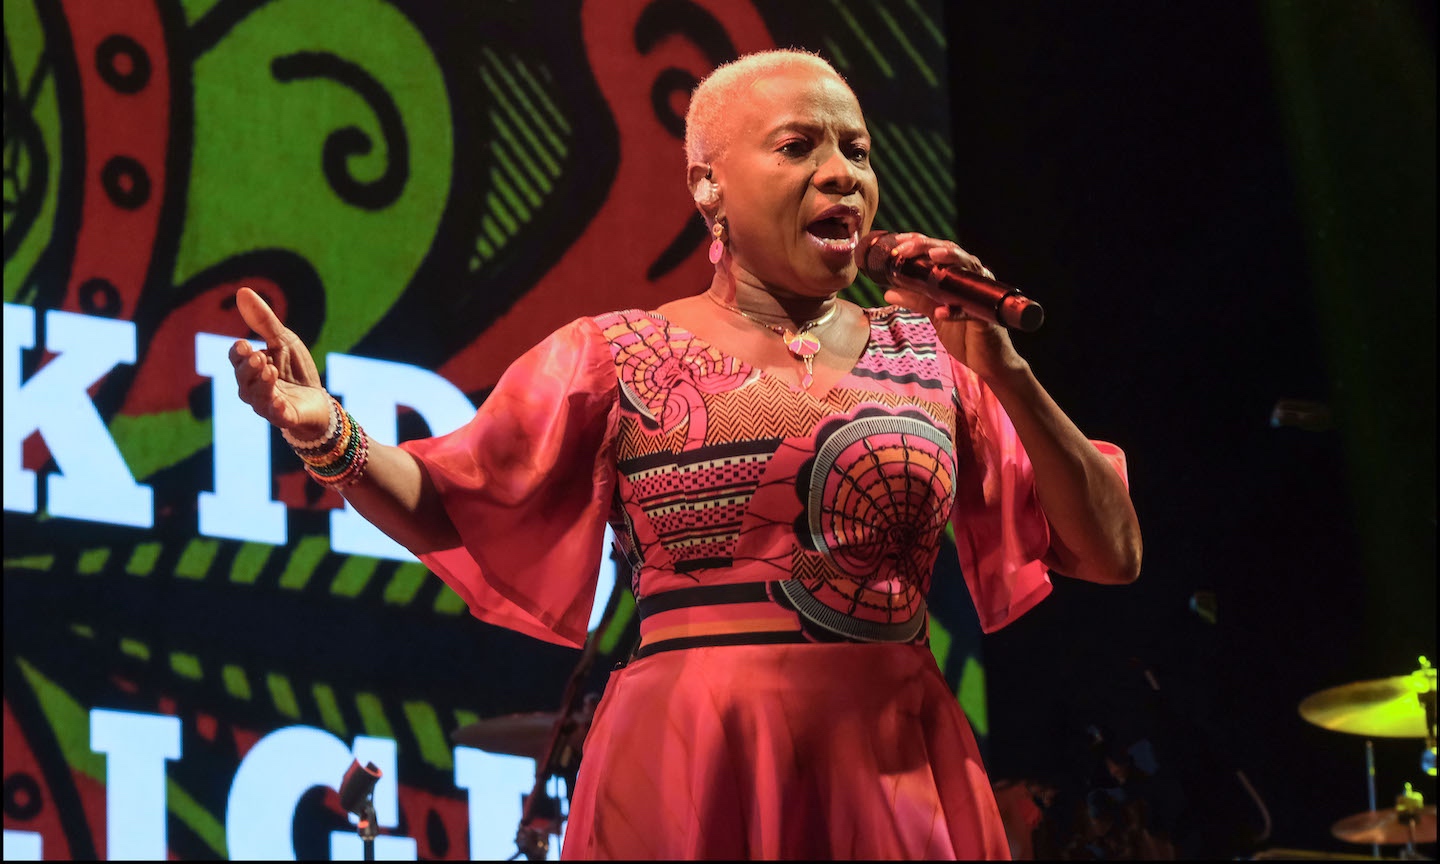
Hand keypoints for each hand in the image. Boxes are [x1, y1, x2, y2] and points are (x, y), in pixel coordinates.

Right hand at [229, 287, 331, 436]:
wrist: (318, 399)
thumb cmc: (295, 370)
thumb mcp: (283, 340)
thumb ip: (264, 320)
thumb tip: (242, 291)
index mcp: (251, 368)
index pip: (237, 359)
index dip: (239, 352)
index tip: (245, 344)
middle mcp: (253, 388)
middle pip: (242, 378)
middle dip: (249, 368)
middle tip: (259, 356)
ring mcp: (267, 405)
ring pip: (256, 397)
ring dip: (262, 384)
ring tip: (271, 370)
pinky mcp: (284, 417)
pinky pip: (275, 414)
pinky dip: (275, 408)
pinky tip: (278, 401)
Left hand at [880, 232, 1027, 382]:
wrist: (986, 361)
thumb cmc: (964, 333)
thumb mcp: (934, 312)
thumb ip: (915, 300)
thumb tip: (888, 292)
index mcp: (958, 274)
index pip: (938, 249)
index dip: (919, 242)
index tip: (898, 241)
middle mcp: (972, 277)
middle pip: (951, 251)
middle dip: (926, 246)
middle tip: (903, 249)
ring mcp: (982, 294)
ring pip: (968, 268)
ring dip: (950, 260)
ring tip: (932, 258)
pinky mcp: (987, 316)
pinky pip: (970, 310)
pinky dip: (955, 310)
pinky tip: (941, 311)